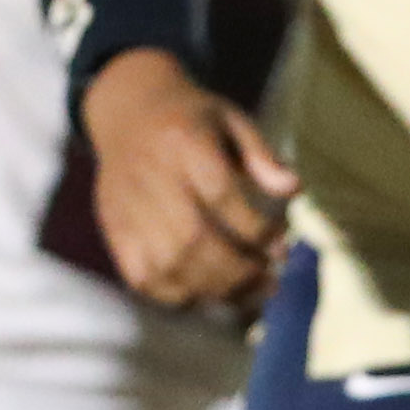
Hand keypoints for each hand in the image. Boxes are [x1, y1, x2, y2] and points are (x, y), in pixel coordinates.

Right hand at [82, 50, 297, 307]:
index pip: (221, 195)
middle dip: (239, 270)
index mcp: (183, 142)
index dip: (257, 229)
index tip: (283, 245)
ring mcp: (127, 207)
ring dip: (215, 289)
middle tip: (271, 280)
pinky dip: (179, 296)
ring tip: (250, 293)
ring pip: (168, 264)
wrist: (126, 113)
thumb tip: (294, 189)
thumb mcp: (232, 120)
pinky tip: (210, 294)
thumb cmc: (192, 121)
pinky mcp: (115, 229)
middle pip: (193, 238)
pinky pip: (143, 277)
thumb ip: (262, 155)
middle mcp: (150, 176)